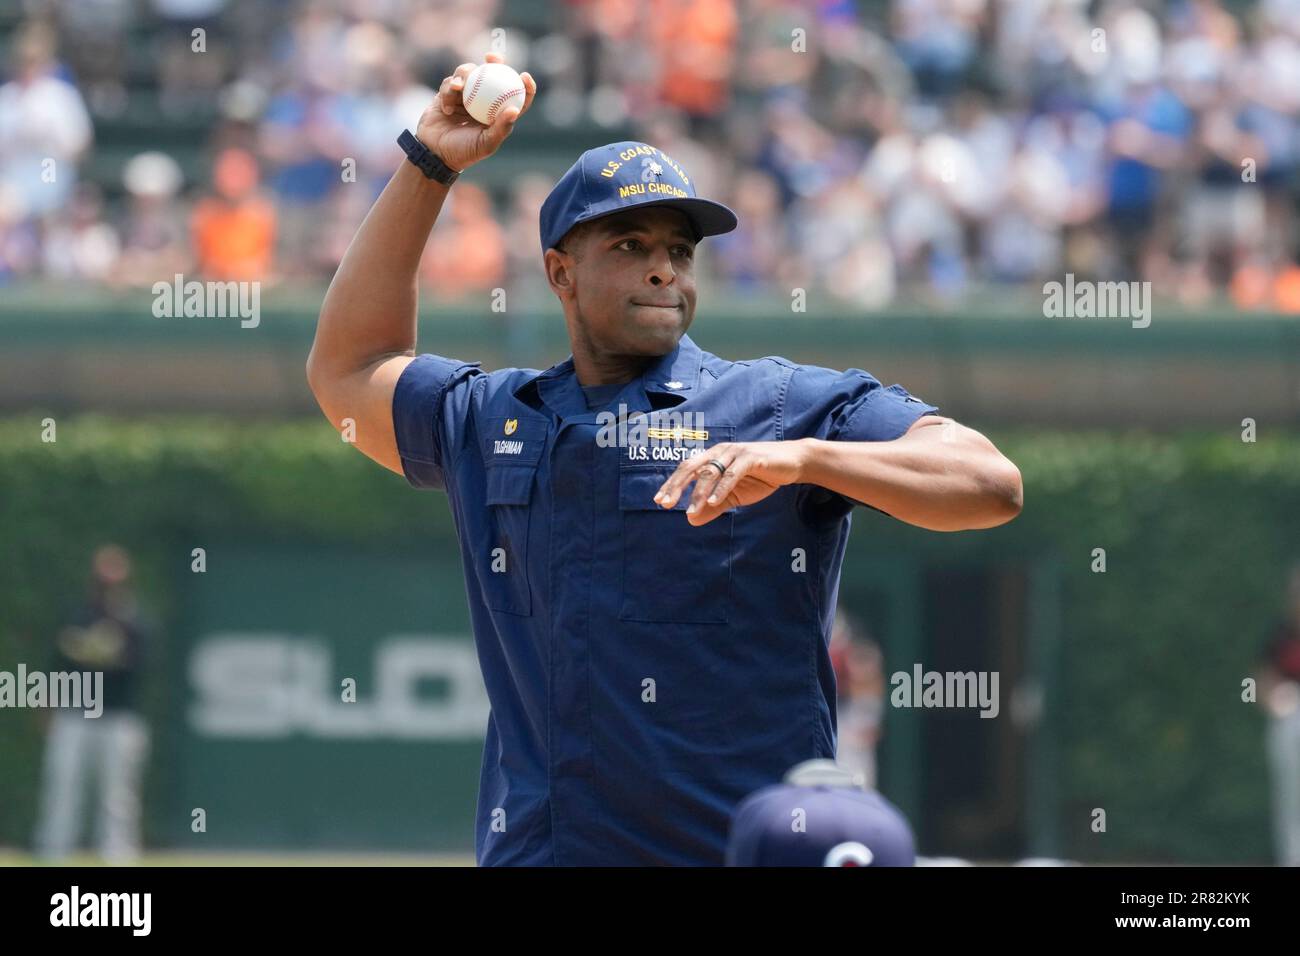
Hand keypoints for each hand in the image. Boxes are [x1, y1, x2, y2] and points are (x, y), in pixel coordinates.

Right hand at [415, 51, 536, 171]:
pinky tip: (447, 108)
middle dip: (495, 62)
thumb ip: (501, 128)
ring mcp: (465, 96)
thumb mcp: (486, 144)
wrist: (435, 153)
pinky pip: (449, 84)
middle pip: (492, 76)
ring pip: (468, 74)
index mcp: (497, 114)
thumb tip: (515, 109)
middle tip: (493, 57)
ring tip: (458, 87)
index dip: (524, 85)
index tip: (525, 76)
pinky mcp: (447, 94)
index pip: (516, 96)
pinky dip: (448, 93)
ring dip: (463, 75)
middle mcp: (483, 102)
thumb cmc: (464, 152)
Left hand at [653, 440, 809, 525]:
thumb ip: (713, 506)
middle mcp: (721, 451)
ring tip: (691, 510)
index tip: (659, 501)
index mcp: (714, 458)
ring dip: (699, 492)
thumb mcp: (734, 496)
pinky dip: (722, 487)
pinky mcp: (752, 457)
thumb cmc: (761, 477)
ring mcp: (736, 453)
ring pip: (711, 471)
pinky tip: (714, 501)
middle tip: (665, 503)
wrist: (793, 464)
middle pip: (692, 467)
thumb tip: (690, 520)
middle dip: (677, 485)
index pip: (687, 469)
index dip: (672, 484)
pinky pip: (733, 473)